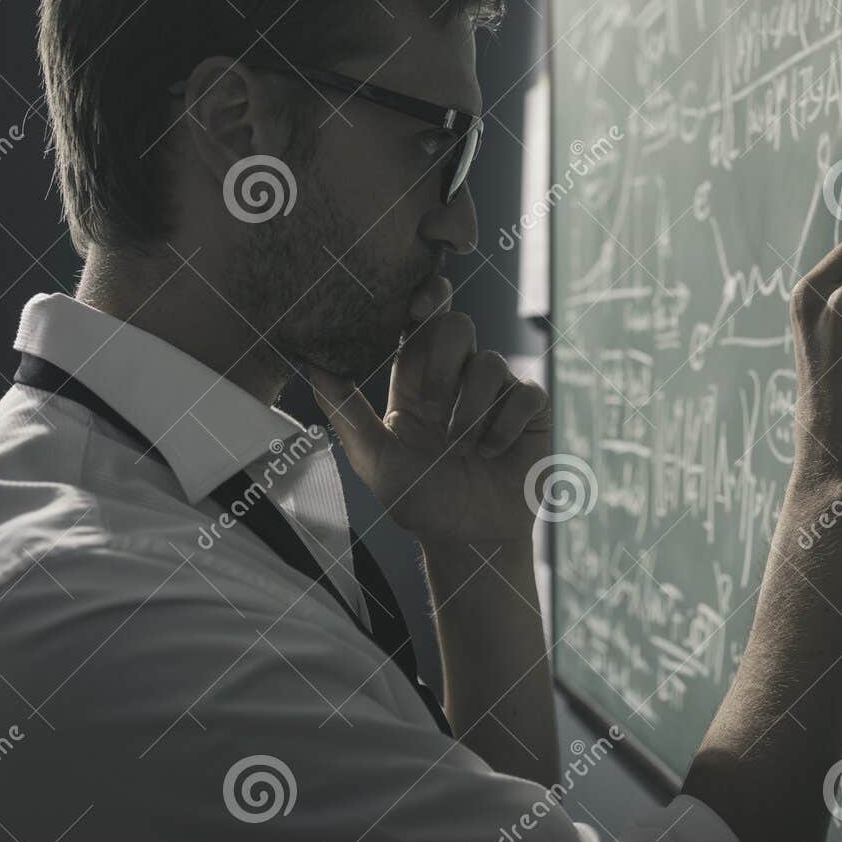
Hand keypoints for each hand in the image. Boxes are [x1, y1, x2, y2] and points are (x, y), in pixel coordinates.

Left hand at [305, 277, 551, 548]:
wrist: (471, 540)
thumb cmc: (420, 502)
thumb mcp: (375, 459)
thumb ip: (346, 410)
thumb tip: (311, 363)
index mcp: (415, 381)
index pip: (418, 324)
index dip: (423, 300)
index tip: (419, 304)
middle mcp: (457, 379)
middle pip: (458, 325)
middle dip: (444, 360)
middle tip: (434, 402)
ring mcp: (496, 392)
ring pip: (490, 362)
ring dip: (471, 410)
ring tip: (463, 448)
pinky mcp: (529, 411)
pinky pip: (525, 392)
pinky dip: (505, 425)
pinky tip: (493, 453)